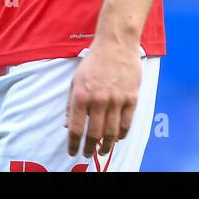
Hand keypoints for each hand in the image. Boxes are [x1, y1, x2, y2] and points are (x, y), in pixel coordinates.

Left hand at [65, 37, 141, 158]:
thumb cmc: (94, 61)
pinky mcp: (131, 98)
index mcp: (81, 96)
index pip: (75, 128)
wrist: (116, 44)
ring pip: (112, 132)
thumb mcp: (75, 80)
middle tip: (88, 154)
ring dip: (106, 146)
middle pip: (94, 134)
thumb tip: (67, 125)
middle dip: (89, 148)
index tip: (72, 152)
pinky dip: (122, 134)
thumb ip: (70, 104)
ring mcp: (116, 100)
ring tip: (103, 150)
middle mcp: (98, 100)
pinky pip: (127, 123)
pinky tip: (118, 138)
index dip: (73, 144)